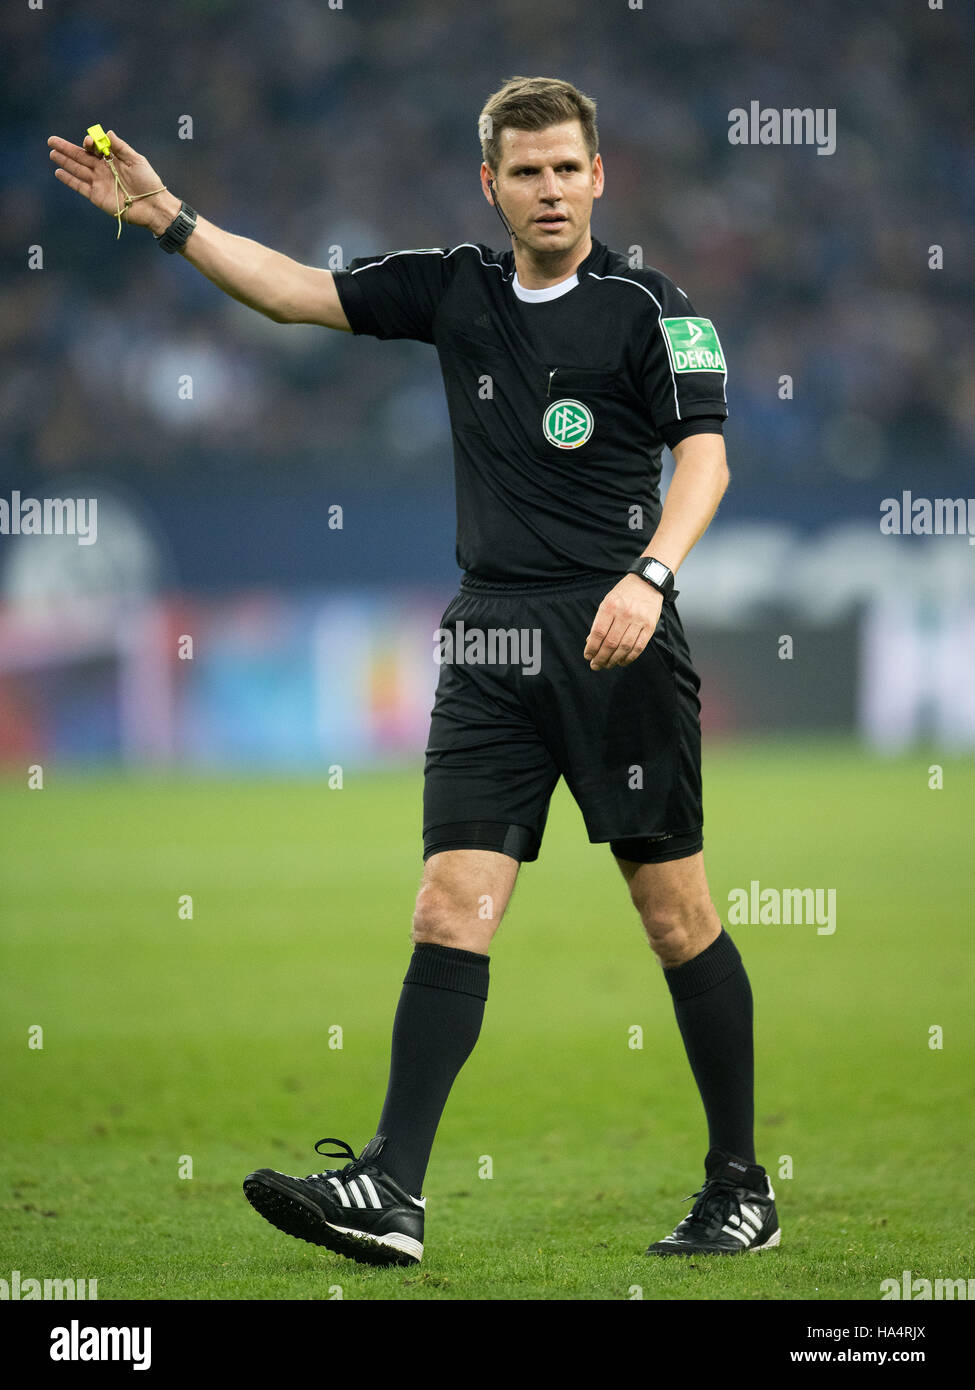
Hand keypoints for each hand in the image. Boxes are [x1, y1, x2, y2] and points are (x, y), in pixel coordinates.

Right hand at [47, 129, 177, 232]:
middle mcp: (103, 170)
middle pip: (81, 157)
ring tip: (52, 153)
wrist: (153, 206)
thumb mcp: (136, 160)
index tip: (89, 143)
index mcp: (113, 160)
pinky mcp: (97, 197)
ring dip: (65, 161)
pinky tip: (59, 172)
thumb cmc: (148, 182)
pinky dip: (69, 179)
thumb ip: (121, 147)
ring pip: (78, 169)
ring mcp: (99, 183)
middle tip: (51, 140)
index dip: (89, 144)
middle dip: (66, 149)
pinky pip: (80, 186)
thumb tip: (107, 132)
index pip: (94, 149)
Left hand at [583, 573, 663, 670]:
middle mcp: (624, 613)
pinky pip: (639, 647)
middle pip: (610, 643)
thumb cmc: (624, 593)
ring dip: (614, 660)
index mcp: (610, 606)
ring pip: (624, 647)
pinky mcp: (650, 626)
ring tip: (607, 665)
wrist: (648, 582)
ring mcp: (638, 620)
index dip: (592, 648)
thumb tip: (591, 642)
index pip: (598, 633)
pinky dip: (629, 657)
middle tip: (596, 665)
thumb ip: (599, 621)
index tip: (588, 656)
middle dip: (601, 658)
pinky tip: (622, 661)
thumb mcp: (607, 601)